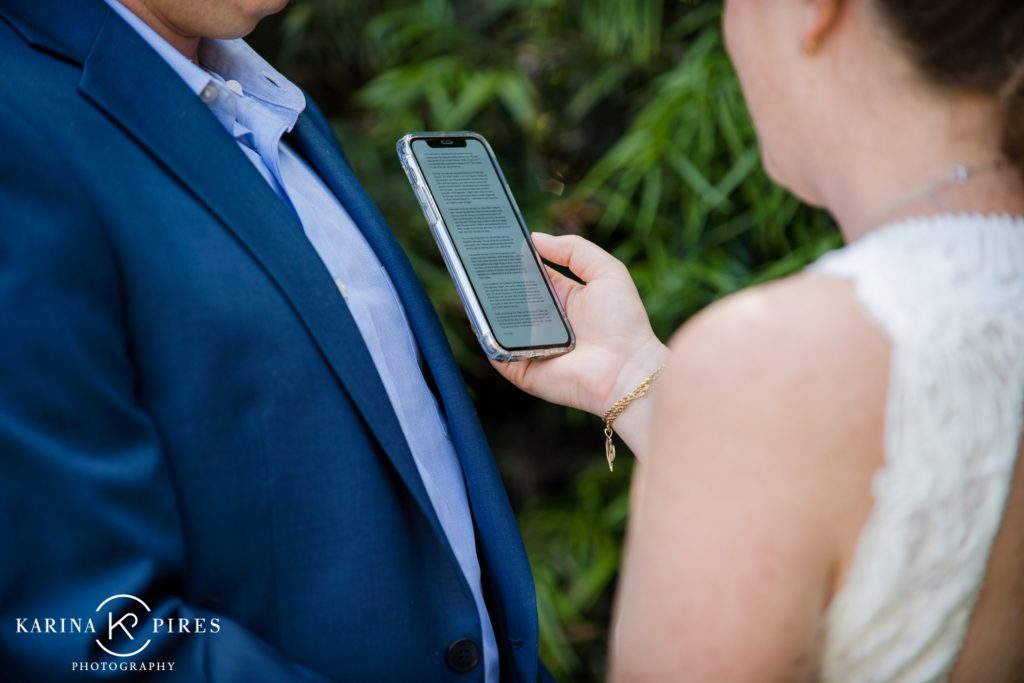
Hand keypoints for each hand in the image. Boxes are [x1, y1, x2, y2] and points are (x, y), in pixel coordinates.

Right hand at [491, 233, 669, 454]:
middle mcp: (544, 321)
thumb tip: (535, 238)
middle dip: (492, 278)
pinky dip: (485, 335)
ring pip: (497, 321)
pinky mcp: (521, 368)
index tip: (494, 240)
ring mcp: (530, 345)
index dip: (514, 258)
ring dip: (484, 303)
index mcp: (562, 298)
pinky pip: (496, 350)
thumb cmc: (623, 322)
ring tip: (472, 281)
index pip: (530, 274)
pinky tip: (479, 313)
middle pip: (510, 296)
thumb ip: (575, 250)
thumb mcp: (607, 272)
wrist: (626, 370)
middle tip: (473, 259)